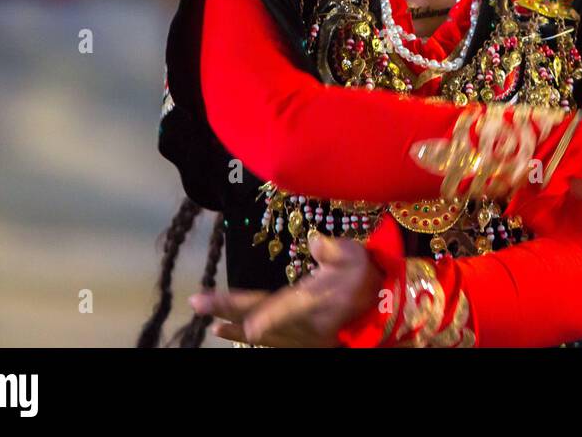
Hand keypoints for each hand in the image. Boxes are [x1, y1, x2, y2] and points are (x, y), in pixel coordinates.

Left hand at [192, 231, 382, 346]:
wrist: (384, 303)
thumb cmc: (366, 274)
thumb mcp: (355, 255)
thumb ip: (335, 250)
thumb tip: (316, 240)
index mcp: (315, 301)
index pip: (284, 307)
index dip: (267, 316)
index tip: (247, 323)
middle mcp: (304, 323)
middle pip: (261, 317)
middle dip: (228, 309)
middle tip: (197, 302)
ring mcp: (302, 336)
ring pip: (262, 333)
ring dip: (233, 327)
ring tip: (210, 323)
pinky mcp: (303, 341)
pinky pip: (271, 341)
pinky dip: (249, 337)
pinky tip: (231, 332)